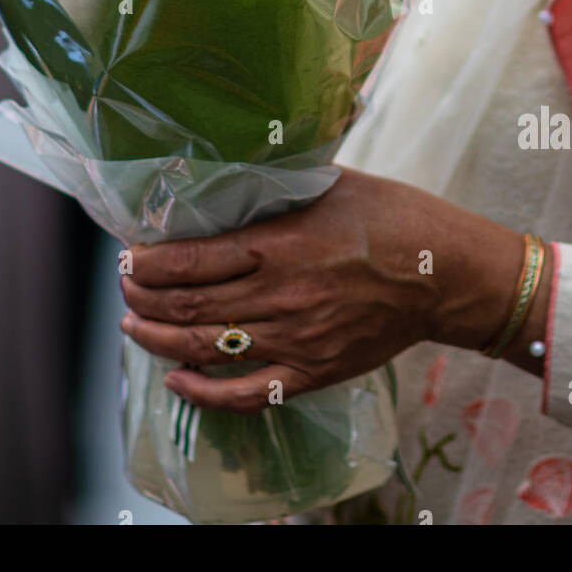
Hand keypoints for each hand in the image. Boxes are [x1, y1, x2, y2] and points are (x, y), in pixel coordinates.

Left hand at [119, 166, 540, 412]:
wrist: (447, 274)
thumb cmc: (393, 218)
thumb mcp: (329, 182)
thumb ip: (276, 187)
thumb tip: (228, 178)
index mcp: (279, 245)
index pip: (190, 262)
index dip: (146, 263)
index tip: (126, 255)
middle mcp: (279, 297)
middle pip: (188, 308)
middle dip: (142, 299)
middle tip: (124, 287)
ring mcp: (295, 340)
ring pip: (206, 349)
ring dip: (158, 339)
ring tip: (133, 325)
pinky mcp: (313, 371)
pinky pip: (247, 393)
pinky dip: (204, 392)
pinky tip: (178, 379)